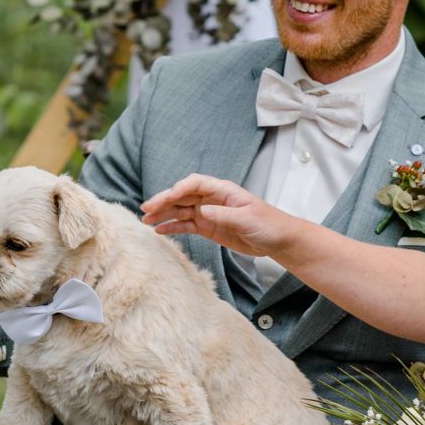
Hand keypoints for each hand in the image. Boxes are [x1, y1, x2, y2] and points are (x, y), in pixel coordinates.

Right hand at [141, 173, 294, 259]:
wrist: (279, 240)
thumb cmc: (268, 224)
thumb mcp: (247, 219)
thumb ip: (224, 214)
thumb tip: (202, 210)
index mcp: (223, 190)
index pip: (195, 183)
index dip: (179, 188)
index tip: (167, 197)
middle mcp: (212, 199)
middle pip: (183, 196)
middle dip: (164, 201)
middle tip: (146, 209)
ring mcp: (209, 213)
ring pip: (181, 210)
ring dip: (163, 214)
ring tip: (145, 221)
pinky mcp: (209, 227)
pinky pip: (186, 225)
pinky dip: (172, 227)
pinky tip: (159, 230)